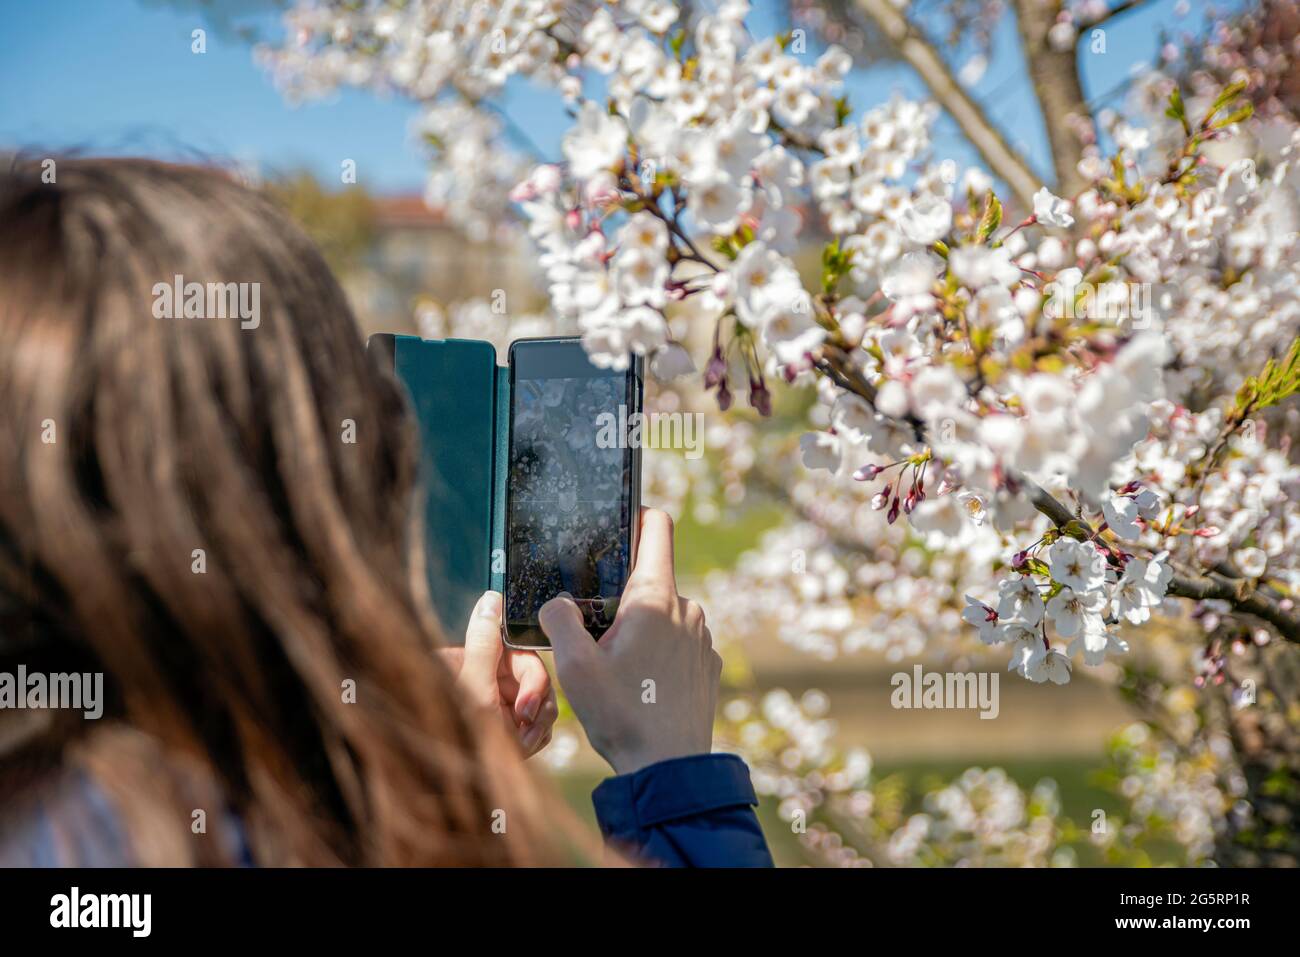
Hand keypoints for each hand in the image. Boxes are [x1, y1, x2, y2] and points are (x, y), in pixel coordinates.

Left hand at [442, 590, 557, 757]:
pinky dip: (537, 736)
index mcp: (471, 664)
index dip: (531, 678)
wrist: (458, 789)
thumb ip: (485, 643)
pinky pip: (538, 721)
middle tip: (526, 728)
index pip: (518, 651)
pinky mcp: (509, 726)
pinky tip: (525, 749)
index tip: (527, 707)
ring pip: (540, 699)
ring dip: (538, 724)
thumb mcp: (473, 690)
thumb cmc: (457, 740)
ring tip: (524, 745)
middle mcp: (485, 680)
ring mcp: (498, 704)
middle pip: (534, 676)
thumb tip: (491, 597)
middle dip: (536, 705)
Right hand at [539, 509, 719, 774]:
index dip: (636, 516)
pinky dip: (659, 655)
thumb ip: (559, 620)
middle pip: (650, 579)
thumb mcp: (573, 666)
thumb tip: (556, 602)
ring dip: (641, 631)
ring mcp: (702, 637)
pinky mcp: (708, 665)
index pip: (656, 527)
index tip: (617, 524)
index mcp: (655, 597)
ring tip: (618, 669)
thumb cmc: (621, 714)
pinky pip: (679, 644)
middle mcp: (687, 609)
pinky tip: (640, 686)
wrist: (667, 769)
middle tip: (596, 634)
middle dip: (622, 598)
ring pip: (663, 616)